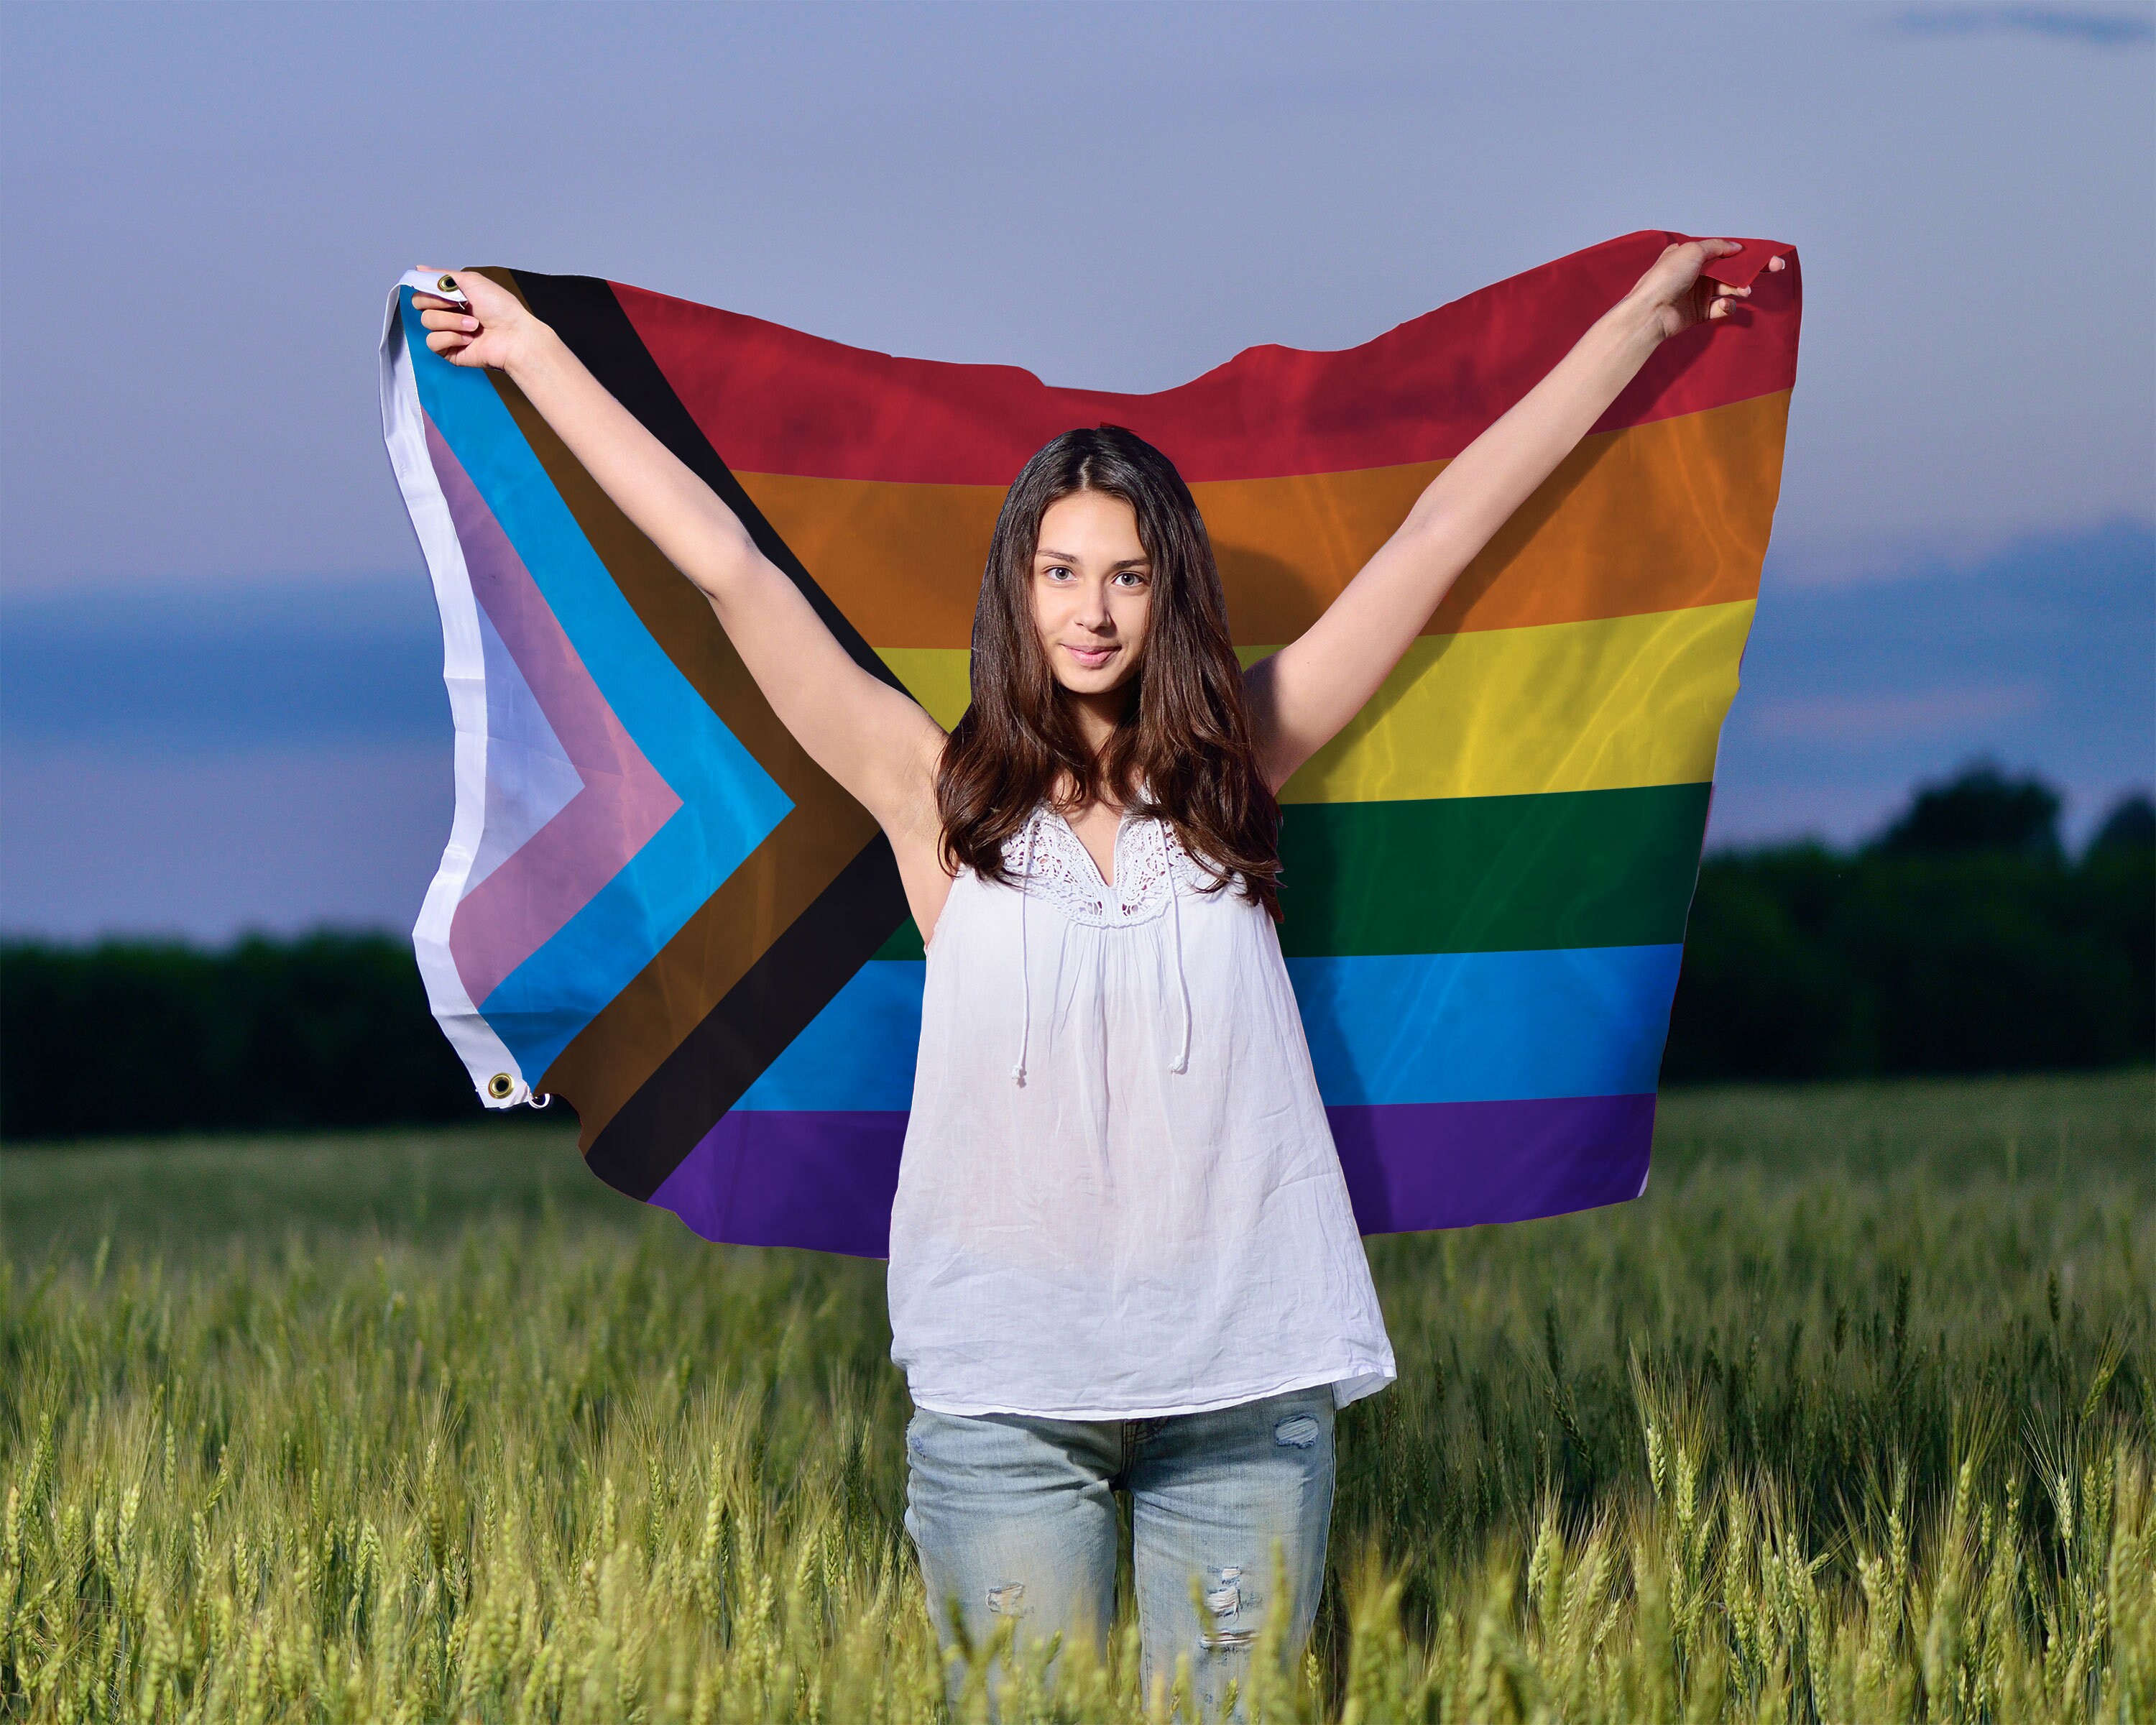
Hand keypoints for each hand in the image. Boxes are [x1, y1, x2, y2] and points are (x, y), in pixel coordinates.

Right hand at [411, 268, 543, 371]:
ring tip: (474, 325)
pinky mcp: (449, 351)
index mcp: (453, 297)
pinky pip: (433, 342)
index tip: (444, 289)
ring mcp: (448, 333)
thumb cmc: (502, 309)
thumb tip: (419, 269)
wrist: (514, 335)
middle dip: (439, 302)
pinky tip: (468, 339)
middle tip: (461, 305)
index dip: (429, 288)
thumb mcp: (472, 281)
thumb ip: (442, 275)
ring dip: (452, 321)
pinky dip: (451, 338)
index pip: (424, 289)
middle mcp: (449, 314)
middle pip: (420, 303)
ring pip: (427, 321)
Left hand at [1627, 239, 1786, 341]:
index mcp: (1691, 255)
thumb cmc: (1666, 278)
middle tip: (1774, 268)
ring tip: (1745, 291)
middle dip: (1752, 269)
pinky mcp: (1699, 313)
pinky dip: (1726, 306)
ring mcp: (1697, 293)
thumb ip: (1717, 247)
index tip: (1766, 254)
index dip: (1745, 252)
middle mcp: (1695, 273)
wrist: (1650, 312)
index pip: (1724, 251)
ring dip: (1740, 287)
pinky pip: (1720, 307)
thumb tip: (1736, 247)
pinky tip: (1725, 305)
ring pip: (1729, 287)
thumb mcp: (1692, 251)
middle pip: (1730, 269)